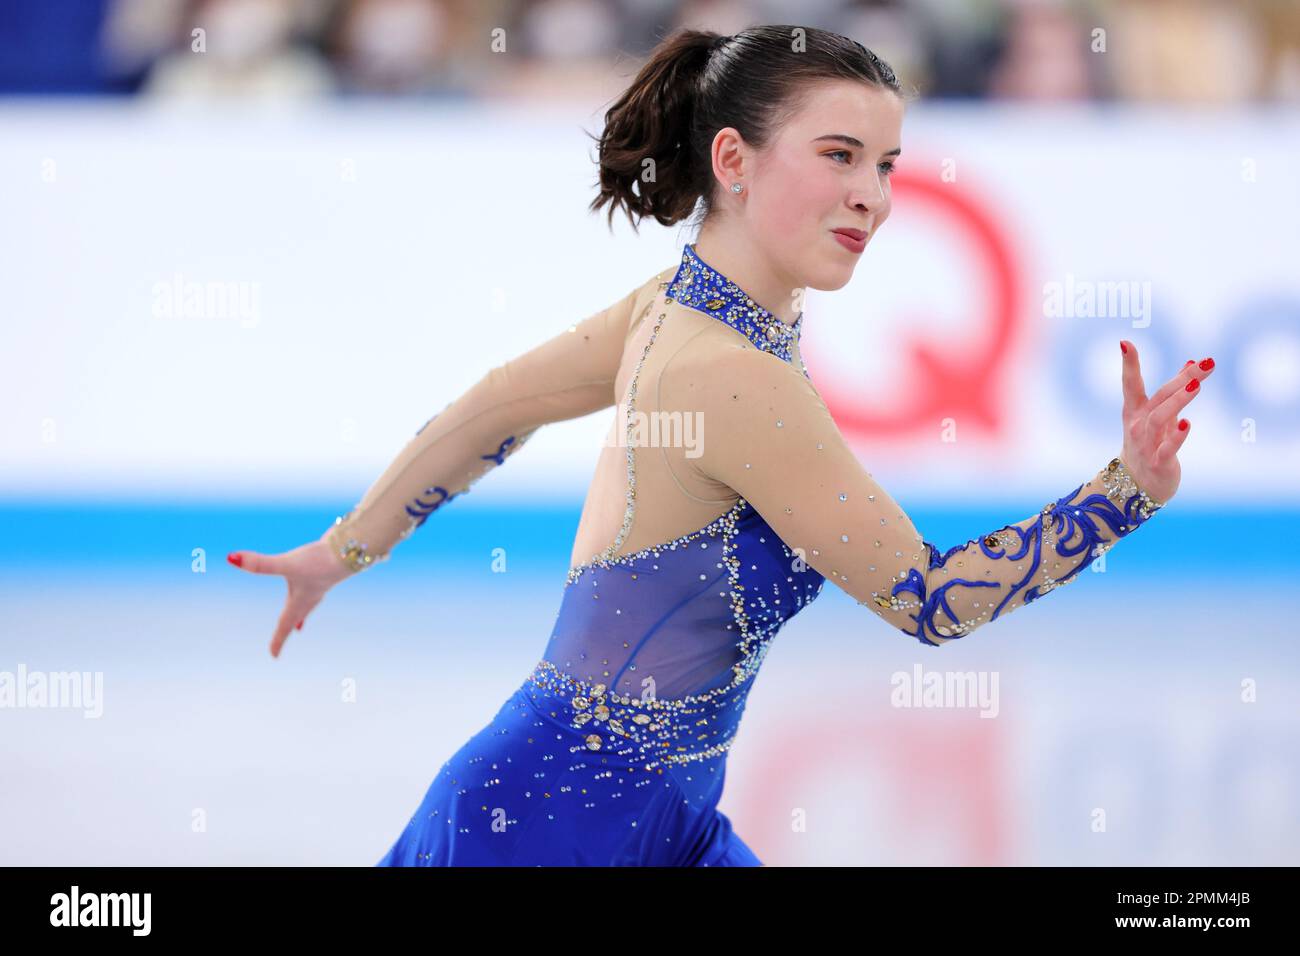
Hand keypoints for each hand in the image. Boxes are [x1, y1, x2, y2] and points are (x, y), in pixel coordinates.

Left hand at [227, 534, 351, 657]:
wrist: (353, 548)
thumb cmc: (321, 561)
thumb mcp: (287, 564)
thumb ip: (260, 564)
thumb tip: (231, 558)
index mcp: (300, 601)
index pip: (284, 626)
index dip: (277, 641)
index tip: (273, 655)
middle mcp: (310, 596)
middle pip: (296, 617)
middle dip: (289, 629)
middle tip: (283, 640)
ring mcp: (319, 584)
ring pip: (308, 605)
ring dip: (302, 615)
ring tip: (300, 624)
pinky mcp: (325, 572)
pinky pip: (315, 588)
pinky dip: (310, 595)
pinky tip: (312, 586)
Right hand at [1118, 340, 1213, 503]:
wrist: (1137, 486)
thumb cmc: (1150, 445)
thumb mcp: (1160, 415)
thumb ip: (1175, 390)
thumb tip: (1193, 362)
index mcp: (1135, 411)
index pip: (1131, 384)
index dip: (1129, 364)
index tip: (1125, 343)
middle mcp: (1137, 425)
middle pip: (1157, 398)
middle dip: (1180, 380)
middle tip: (1204, 364)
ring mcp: (1146, 444)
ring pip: (1159, 419)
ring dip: (1177, 401)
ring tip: (1196, 386)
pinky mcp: (1158, 462)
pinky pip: (1167, 448)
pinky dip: (1176, 437)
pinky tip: (1186, 424)